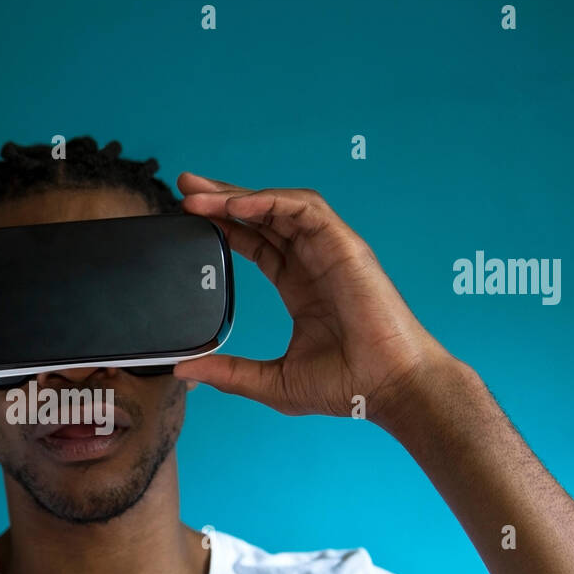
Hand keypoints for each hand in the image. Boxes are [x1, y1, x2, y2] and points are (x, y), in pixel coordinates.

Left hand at [174, 174, 449, 421]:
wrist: (389, 388)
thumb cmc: (345, 386)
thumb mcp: (271, 381)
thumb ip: (228, 372)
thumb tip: (184, 370)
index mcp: (299, 286)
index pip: (256, 242)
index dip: (224, 226)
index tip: (188, 217)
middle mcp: (313, 262)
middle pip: (263, 216)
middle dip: (222, 197)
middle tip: (184, 185)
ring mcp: (329, 251)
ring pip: (278, 206)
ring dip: (237, 196)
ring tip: (198, 195)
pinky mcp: (344, 246)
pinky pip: (303, 210)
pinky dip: (268, 202)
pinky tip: (235, 205)